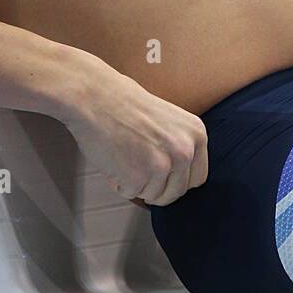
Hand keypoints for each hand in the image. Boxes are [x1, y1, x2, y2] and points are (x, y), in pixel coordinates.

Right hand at [61, 64, 208, 207]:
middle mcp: (185, 151)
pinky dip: (120, 183)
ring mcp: (162, 166)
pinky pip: (131, 194)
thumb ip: (179, 144)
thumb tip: (179, 174)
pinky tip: (114, 161)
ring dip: (137, 184)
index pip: (197, 177)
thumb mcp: (169, 119)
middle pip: (177, 192)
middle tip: (138, 170)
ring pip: (154, 196)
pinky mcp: (138, 178)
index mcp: (196, 134)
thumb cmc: (124, 102)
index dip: (177, 180)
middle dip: (157, 187)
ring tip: (124, 158)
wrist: (95, 96)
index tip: (163, 176)